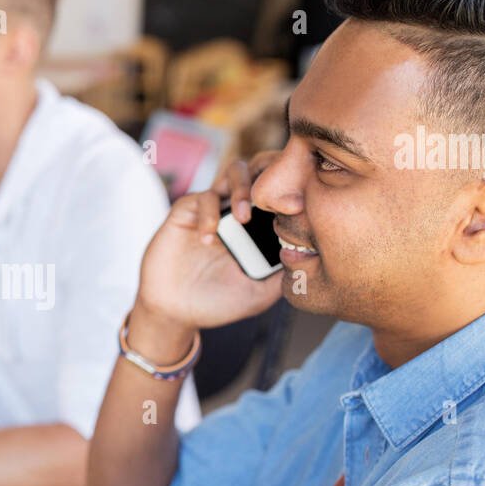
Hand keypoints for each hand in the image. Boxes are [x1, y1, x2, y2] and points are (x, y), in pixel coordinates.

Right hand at [134, 152, 284, 338]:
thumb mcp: (258, 294)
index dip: (290, 195)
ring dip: (242, 189)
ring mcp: (213, 208)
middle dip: (271, 181)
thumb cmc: (217, 303)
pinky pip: (202, 197)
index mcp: (258, 227)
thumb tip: (308, 257)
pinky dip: (209, 213)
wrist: (176, 312)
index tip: (301, 210)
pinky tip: (209, 238)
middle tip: (277, 205)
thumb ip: (280, 276)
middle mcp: (237, 211)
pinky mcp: (186, 212)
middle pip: (262, 172)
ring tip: (244, 216)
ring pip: (235, 172)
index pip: (280, 196)